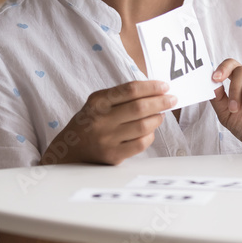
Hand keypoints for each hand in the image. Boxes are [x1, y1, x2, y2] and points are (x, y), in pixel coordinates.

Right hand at [40, 80, 176, 165]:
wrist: (69, 151)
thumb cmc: (90, 122)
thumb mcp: (98, 103)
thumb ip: (121, 95)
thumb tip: (155, 90)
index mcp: (97, 102)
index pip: (130, 90)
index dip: (151, 87)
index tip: (165, 86)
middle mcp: (101, 120)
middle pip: (140, 108)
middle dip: (161, 102)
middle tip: (172, 99)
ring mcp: (107, 139)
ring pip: (144, 126)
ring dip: (158, 118)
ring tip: (160, 114)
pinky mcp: (113, 156)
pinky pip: (141, 143)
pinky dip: (150, 135)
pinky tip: (150, 130)